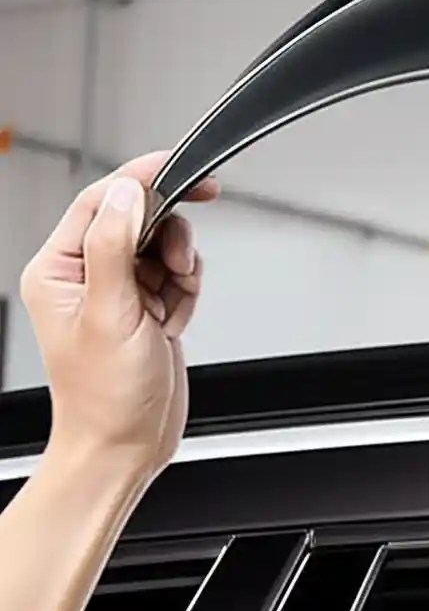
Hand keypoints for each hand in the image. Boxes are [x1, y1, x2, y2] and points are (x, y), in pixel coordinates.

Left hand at [21, 152, 219, 476]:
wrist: (126, 444)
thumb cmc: (105, 396)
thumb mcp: (111, 313)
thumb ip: (114, 246)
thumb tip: (124, 192)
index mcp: (58, 269)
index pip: (100, 200)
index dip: (141, 178)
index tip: (179, 166)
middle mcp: (86, 275)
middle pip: (139, 218)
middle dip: (168, 238)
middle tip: (175, 264)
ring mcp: (118, 290)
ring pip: (164, 245)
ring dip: (180, 271)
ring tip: (170, 307)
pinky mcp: (147, 306)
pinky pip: (179, 274)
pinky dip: (187, 293)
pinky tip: (173, 322)